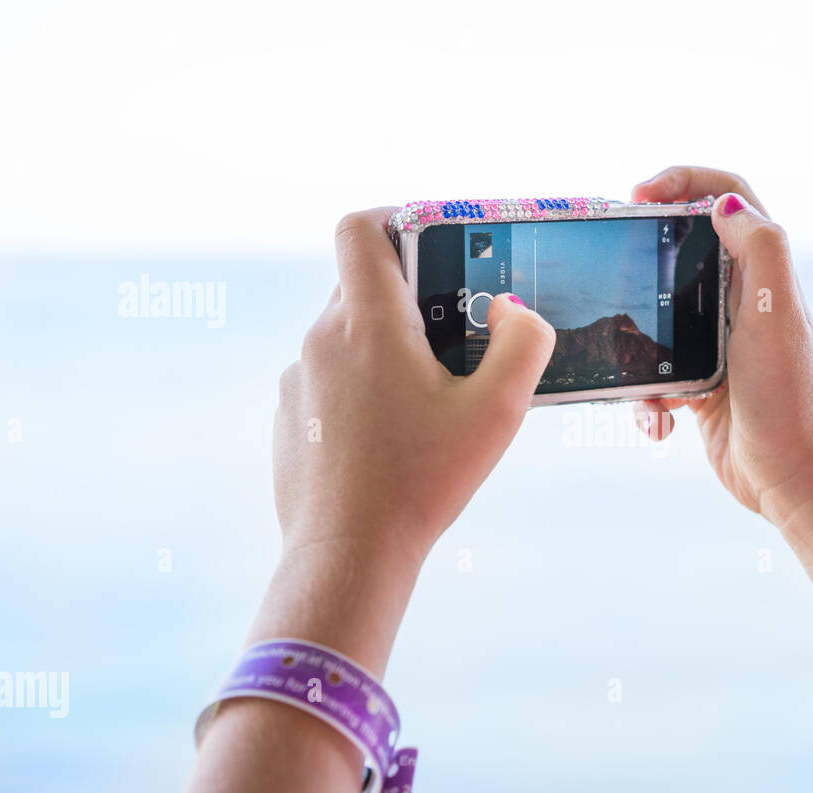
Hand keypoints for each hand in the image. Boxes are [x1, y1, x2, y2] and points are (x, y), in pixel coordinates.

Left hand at [258, 207, 554, 670]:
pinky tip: (395, 440)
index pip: (360, 229)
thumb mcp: (498, 411)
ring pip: (346, 338)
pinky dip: (362, 390)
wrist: (348, 555)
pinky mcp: (288, 422)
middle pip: (361, 285)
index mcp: (367, 324)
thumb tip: (513, 311)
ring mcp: (297, 382)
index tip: (437, 240)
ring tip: (431, 398)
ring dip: (388, 349)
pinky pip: (328, 383)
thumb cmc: (423, 481)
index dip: (397, 217)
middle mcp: (321, 341)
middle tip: (457, 333)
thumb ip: (523, 343)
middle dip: (411, 296)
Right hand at [631, 167, 812, 522]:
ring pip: (657, 320)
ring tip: (638, 375)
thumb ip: (760, 248)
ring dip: (638, 347)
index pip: (727, 197)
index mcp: (762, 272)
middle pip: (681, 252)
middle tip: (610, 268)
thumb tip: (724, 202)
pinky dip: (648, 398)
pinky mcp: (700, 385)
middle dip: (643, 261)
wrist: (792, 477)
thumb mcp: (776, 313)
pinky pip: (654, 376)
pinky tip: (660, 420)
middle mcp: (740, 301)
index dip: (684, 180)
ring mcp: (718, 343)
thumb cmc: (789, 396)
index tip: (637, 194)